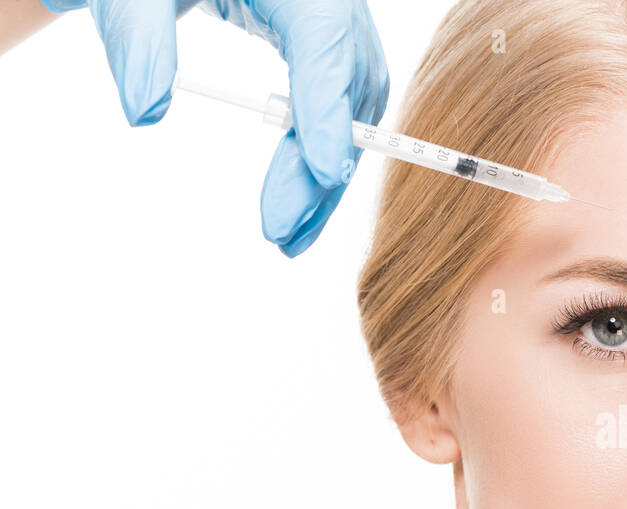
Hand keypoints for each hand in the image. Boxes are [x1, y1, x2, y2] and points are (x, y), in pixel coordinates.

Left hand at [41, 0, 389, 255]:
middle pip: (350, 87)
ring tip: (290, 232)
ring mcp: (335, 17)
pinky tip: (301, 194)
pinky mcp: (324, 37)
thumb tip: (143, 112)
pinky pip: (339, 99)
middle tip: (282, 231)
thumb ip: (135, 35)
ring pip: (354, 103)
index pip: (326, 43)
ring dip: (326, 172)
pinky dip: (320, 147)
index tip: (325, 172)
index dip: (330, 111)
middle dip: (323, 166)